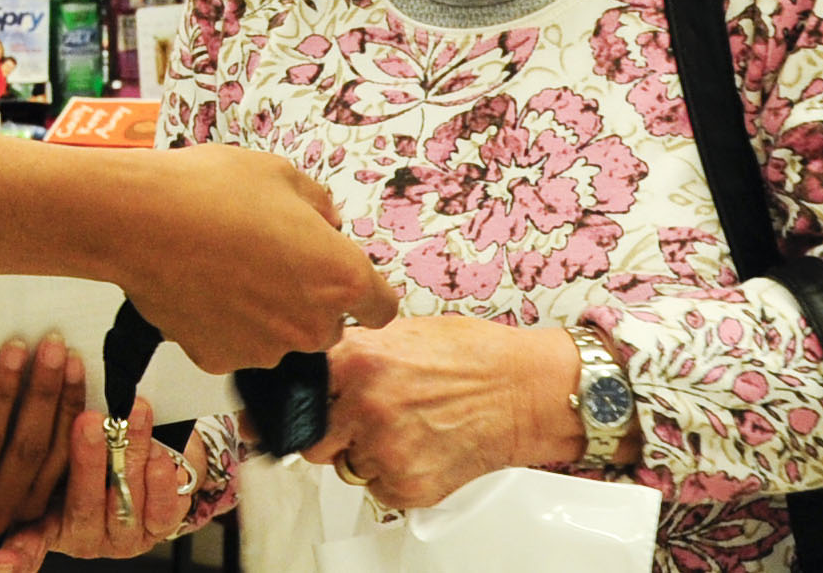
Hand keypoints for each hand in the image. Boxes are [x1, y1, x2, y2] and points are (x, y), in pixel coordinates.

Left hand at [0, 335, 83, 536]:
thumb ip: (29, 424)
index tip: (76, 361)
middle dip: (44, 391)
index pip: (60, 452)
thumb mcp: (0, 449)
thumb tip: (60, 365)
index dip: (70, 404)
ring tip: (14, 349)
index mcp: (27, 503)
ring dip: (5, 391)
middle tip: (52, 345)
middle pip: (29, 447)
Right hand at [0, 401, 196, 572]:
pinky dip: (160, 482)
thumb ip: (49, 438)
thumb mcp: (61, 445)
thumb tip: (30, 400)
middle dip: (88, 460)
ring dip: (131, 452)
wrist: (146, 454)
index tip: (0, 563)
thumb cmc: (97, 448)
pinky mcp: (156, 530)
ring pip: (124, 500)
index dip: (12, 557)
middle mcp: (81, 534)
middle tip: (88, 422)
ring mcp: (119, 535)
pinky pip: (160, 511)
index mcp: (48, 520)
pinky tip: (157, 458)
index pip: (25, 543)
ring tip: (132, 415)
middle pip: (82, 504)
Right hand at [117, 145, 393, 372]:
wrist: (140, 220)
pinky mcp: (220, 360)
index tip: (347, 279)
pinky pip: (235, 345)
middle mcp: (309, 325)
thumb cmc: (211, 191)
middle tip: (271, 259)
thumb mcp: (281, 175)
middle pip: (327, 325)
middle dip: (308, 299)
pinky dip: (224, 326)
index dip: (366, 291)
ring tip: (228, 268)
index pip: (382, 307)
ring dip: (266, 314)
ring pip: (279, 337)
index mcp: (339, 277)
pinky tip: (202, 287)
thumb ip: (318, 204)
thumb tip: (325, 222)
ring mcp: (264, 349)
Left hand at [299, 316, 589, 509]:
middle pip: (313, 440)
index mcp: (354, 358)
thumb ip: (352, 352)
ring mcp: (384, 448)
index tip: (306, 408)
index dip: (305, 402)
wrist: (526, 390)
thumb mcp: (399, 331)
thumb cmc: (473, 356)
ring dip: (367, 455)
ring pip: (348, 467)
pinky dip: (395, 477)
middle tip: (363, 421)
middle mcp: (363, 404)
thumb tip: (314, 370)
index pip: (297, 393)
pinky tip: (424, 448)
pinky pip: (379, 491)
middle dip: (332, 433)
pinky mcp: (407, 485)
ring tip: (408, 429)